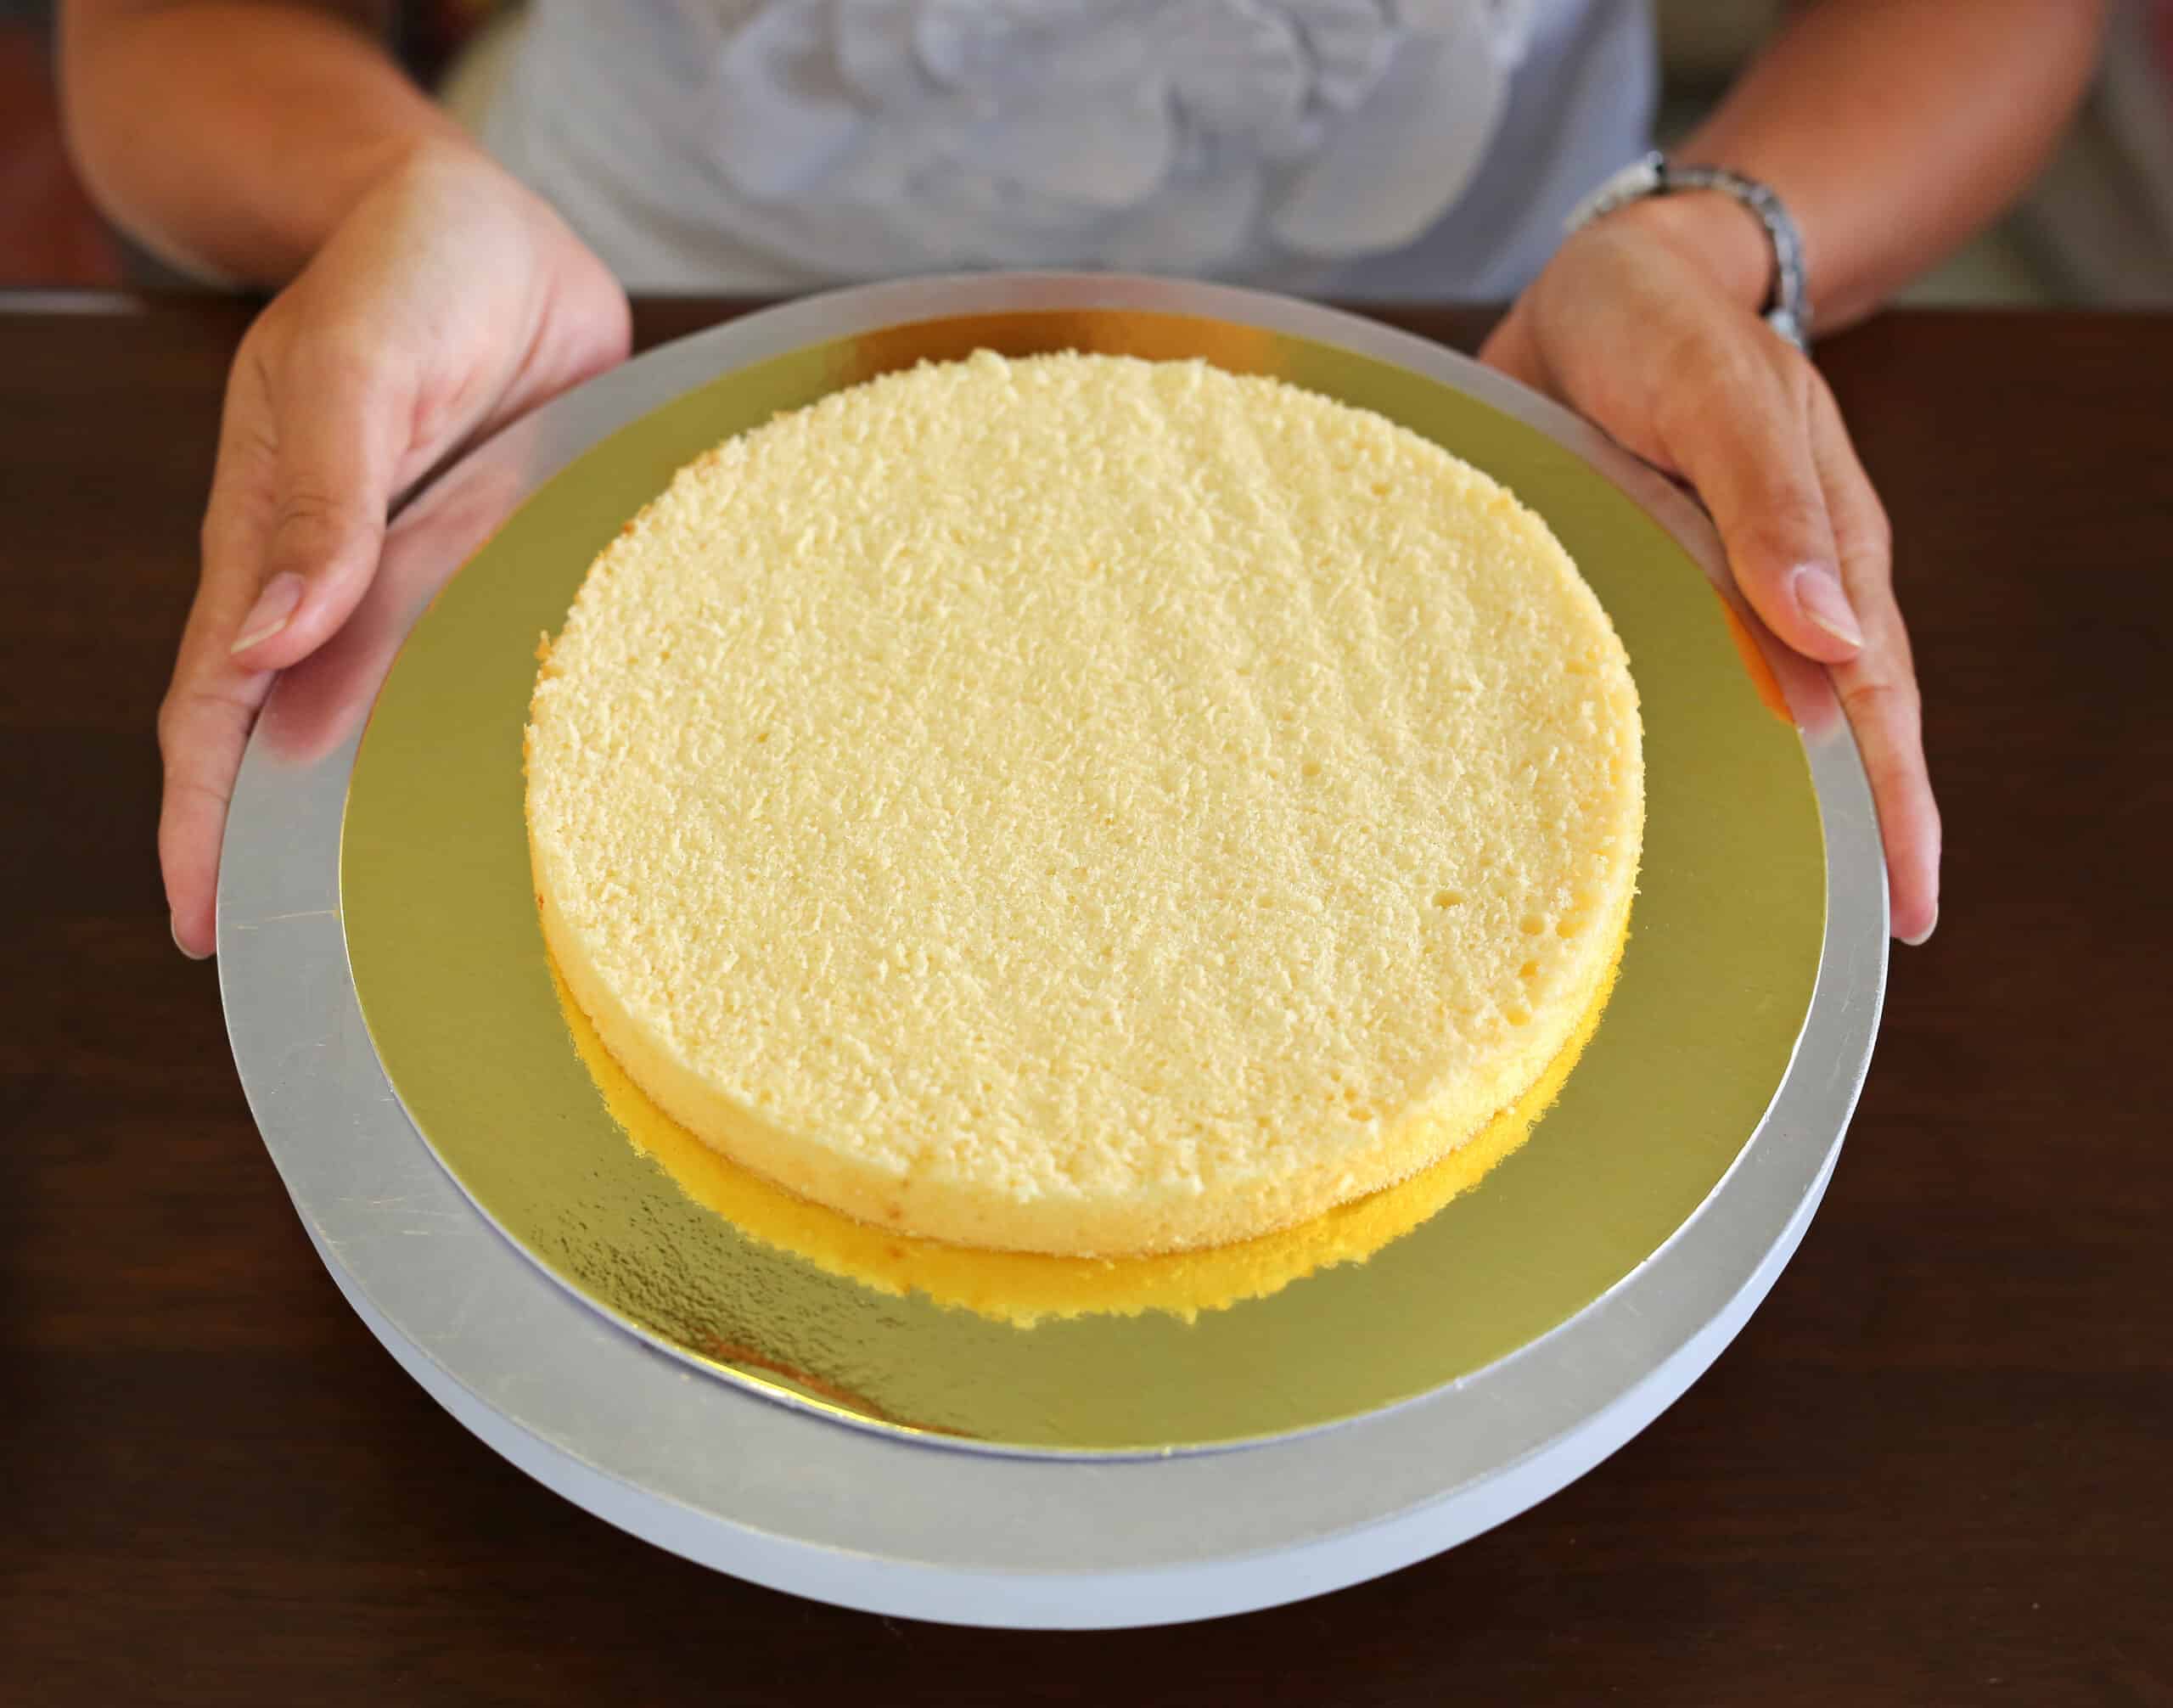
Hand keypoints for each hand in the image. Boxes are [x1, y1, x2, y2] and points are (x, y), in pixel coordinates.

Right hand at [161, 142, 629, 956]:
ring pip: (418, 719)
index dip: (204, 816)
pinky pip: (507, 663)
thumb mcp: (354, 365)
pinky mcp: (517, 561)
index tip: (206, 925)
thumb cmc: (403, 272)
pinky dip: (512, 734)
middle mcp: (355, 583)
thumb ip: (319, 495)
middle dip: (311, 848)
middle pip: (316, 740)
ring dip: (417, 809)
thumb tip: (272, 641)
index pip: (222, 706)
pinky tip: (550, 802)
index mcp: (277, 546)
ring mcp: (439, 579)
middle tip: (341, 966)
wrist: (491, 225)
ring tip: (443, 922)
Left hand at [1482, 195, 1939, 944]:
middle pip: (1823, 730)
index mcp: (1822, 547)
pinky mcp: (1625, 588)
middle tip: (1845, 947)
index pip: (1875, 700)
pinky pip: (1654, 685)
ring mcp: (1696, 595)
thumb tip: (1833, 642)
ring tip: (1746, 907)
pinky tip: (1635, 806)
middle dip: (1845, 836)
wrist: (1599, 284)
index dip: (1894, 806)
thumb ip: (1768, 505)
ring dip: (1747, 804)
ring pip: (1737, 718)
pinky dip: (1661, 750)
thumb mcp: (1718, 391)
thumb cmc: (1664, 328)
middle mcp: (1768, 587)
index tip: (1910, 910)